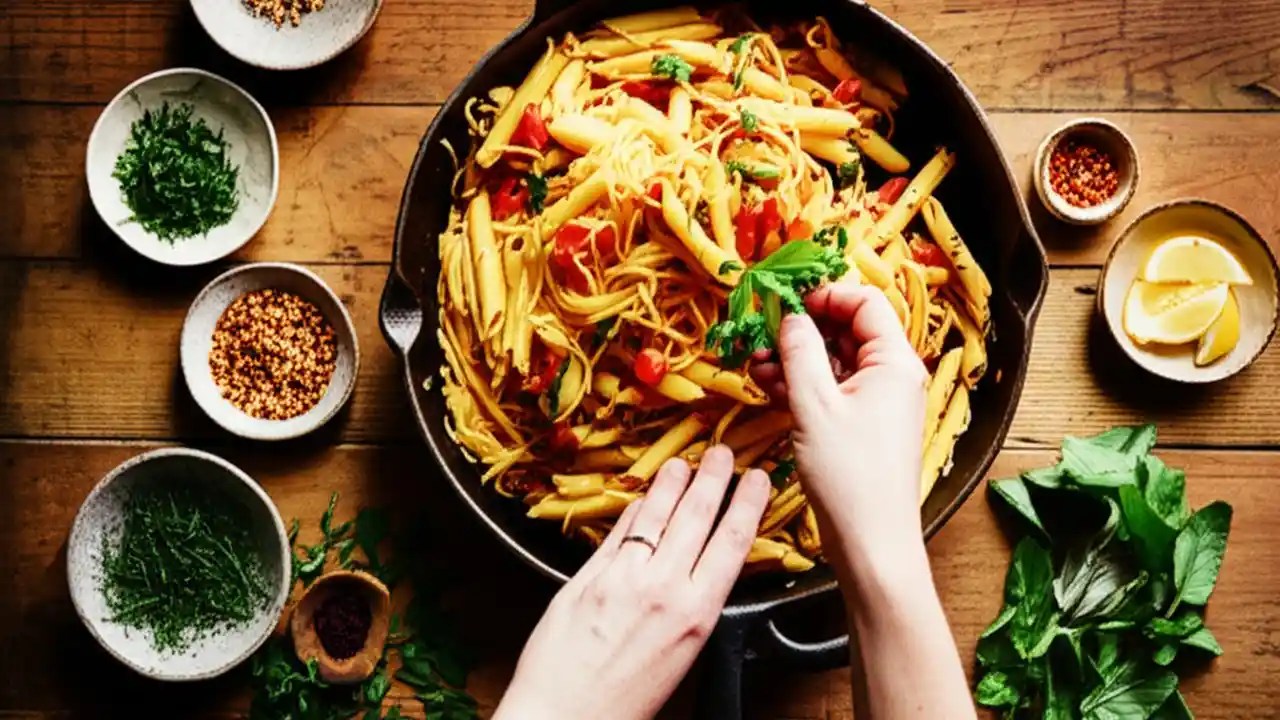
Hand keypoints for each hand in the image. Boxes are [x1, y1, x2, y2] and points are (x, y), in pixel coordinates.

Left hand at [493, 446, 769, 719]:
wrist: (564, 717)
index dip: (747, 503)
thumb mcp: (679, 655)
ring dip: (672, 483)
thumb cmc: (622, 702)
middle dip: (713, 478)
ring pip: (656, 515)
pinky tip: (641, 497)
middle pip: (696, 517)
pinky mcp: (587, 576)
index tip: (757, 479)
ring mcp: (623, 577)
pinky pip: (618, 532)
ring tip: (683, 462)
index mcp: (696, 614)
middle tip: (723, 451)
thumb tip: (695, 571)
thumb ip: (688, 608)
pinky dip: (633, 510)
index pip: (732, 542)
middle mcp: (663, 589)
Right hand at [750, 283, 927, 554]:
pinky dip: (801, 385)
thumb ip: (799, 352)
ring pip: (834, 361)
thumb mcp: (814, 405)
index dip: (825, 295)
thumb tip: (790, 316)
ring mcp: (877, 402)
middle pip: (846, 330)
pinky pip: (831, 390)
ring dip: (795, 358)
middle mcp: (891, 376)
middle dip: (802, 329)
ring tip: (757, 363)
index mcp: (894, 362)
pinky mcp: (861, 425)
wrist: (871, 542)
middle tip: (762, 333)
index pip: (865, 303)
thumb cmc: (850, 475)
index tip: (787, 301)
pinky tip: (768, 385)